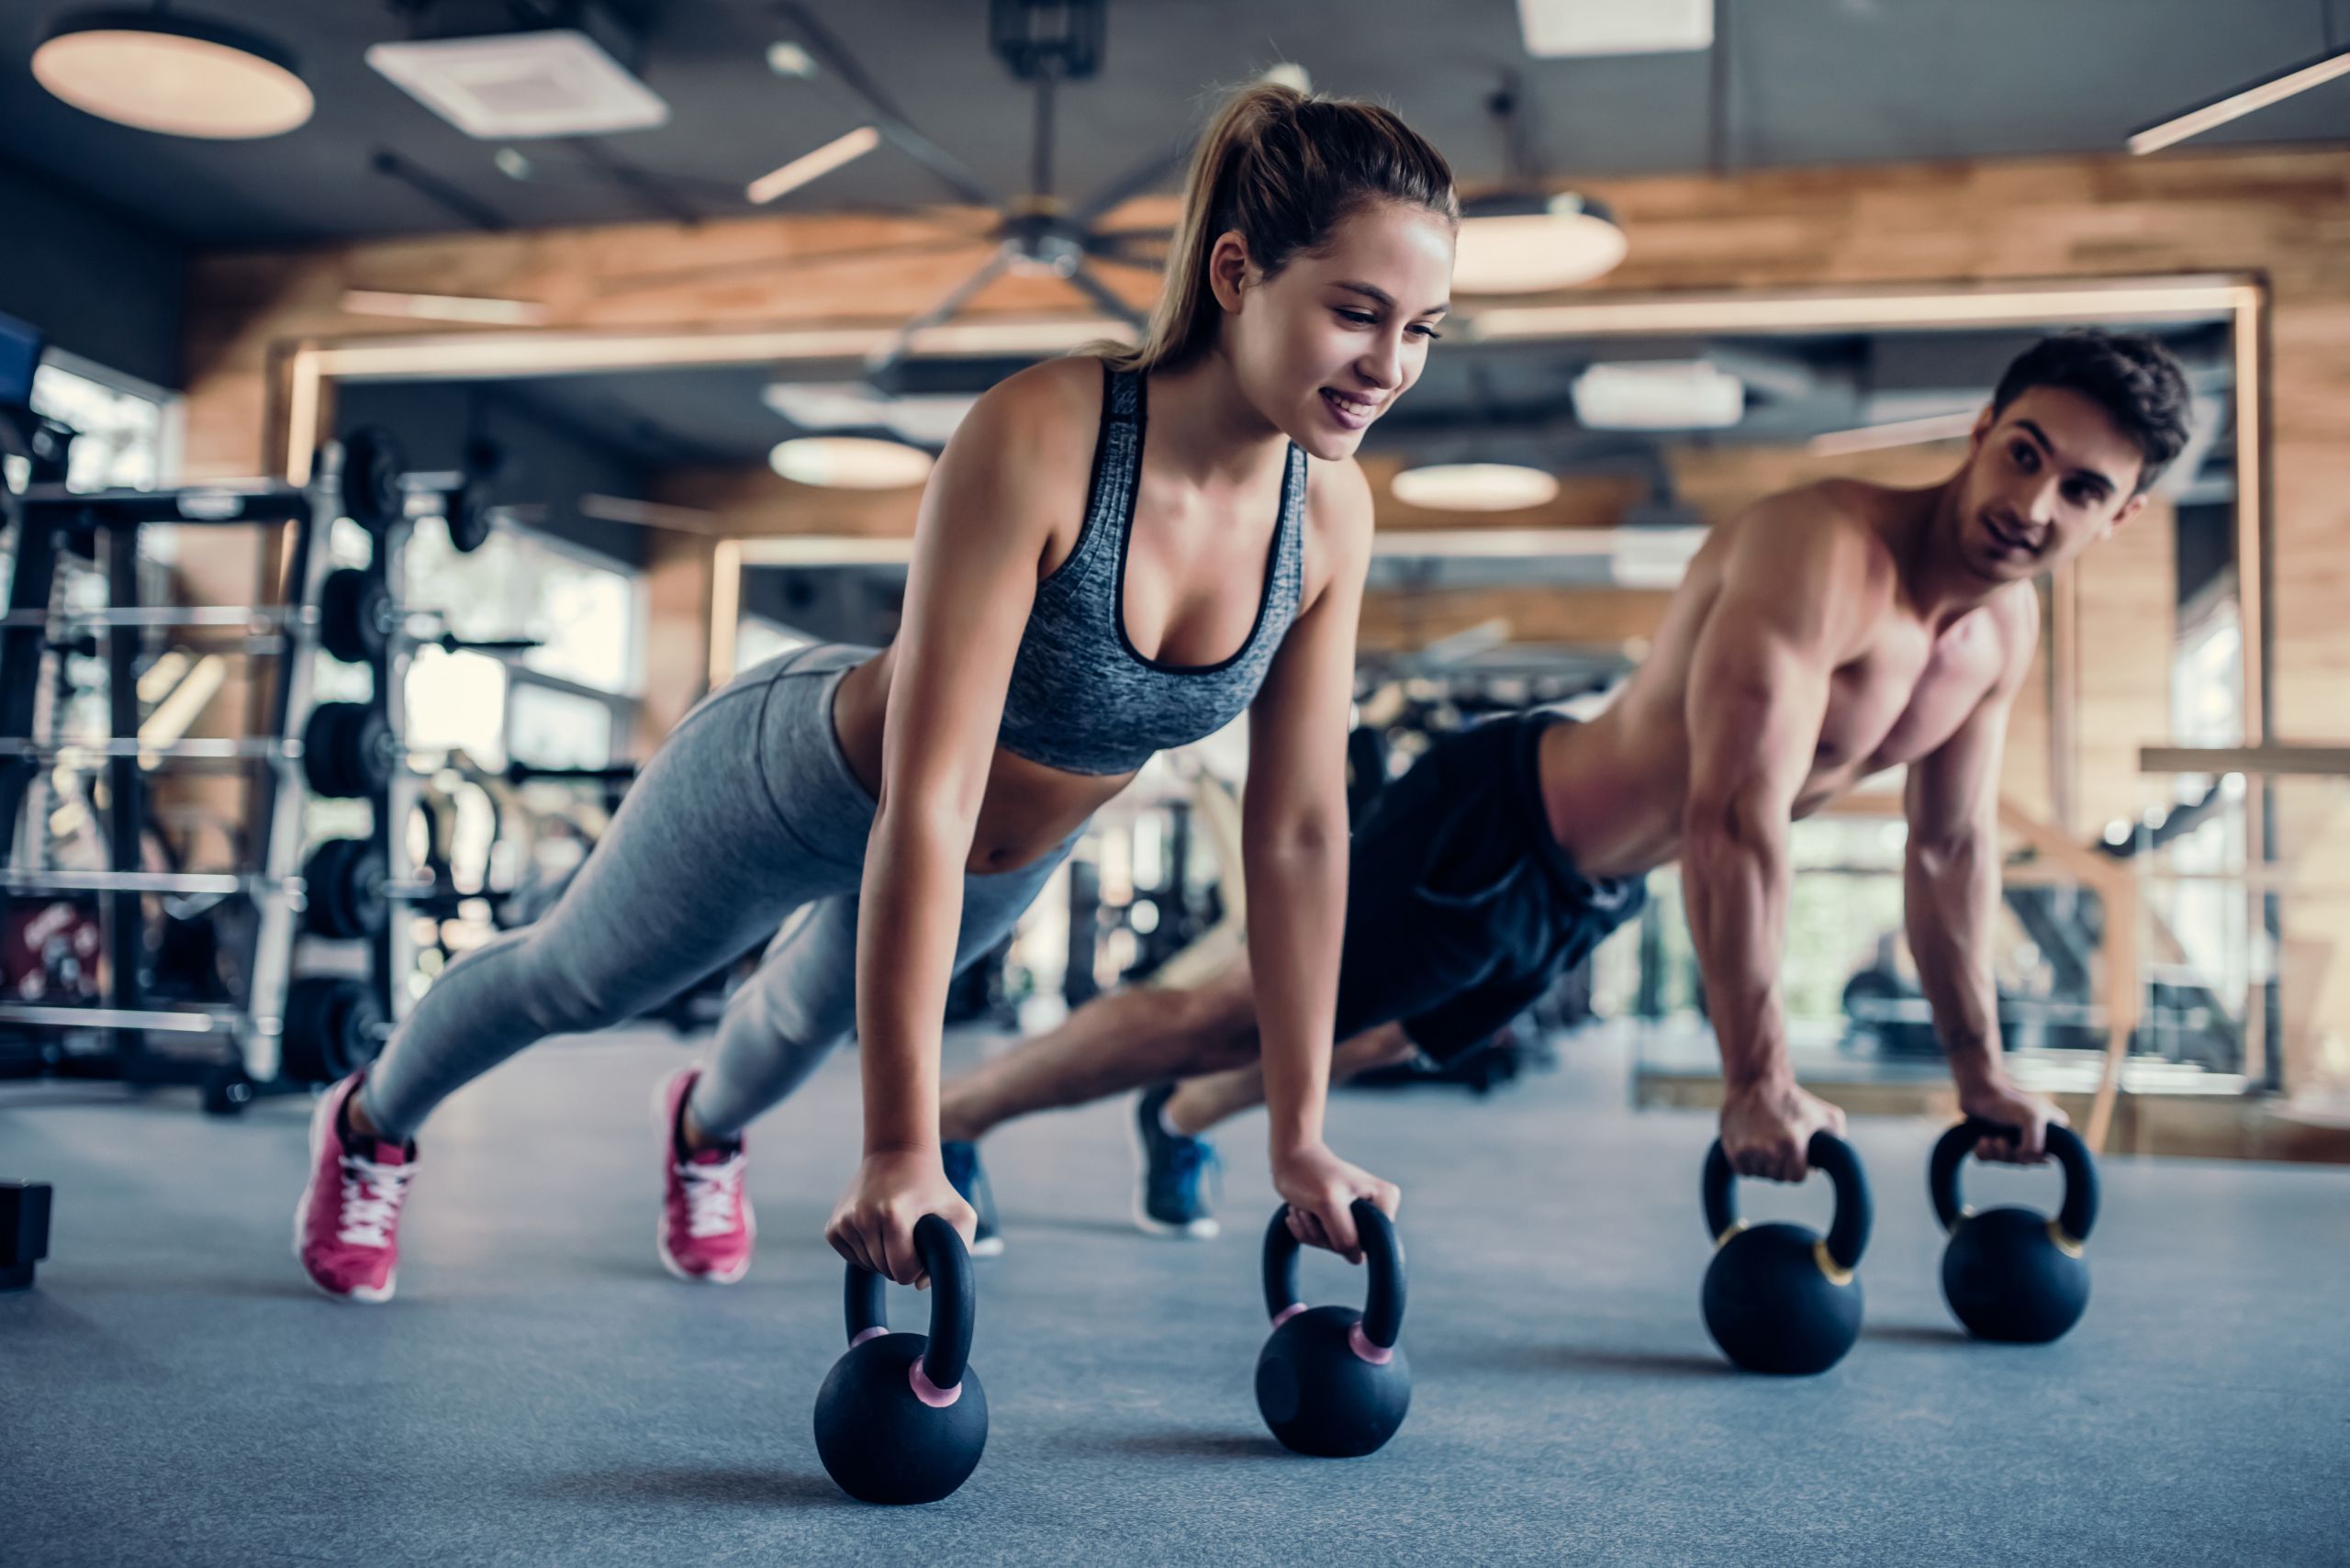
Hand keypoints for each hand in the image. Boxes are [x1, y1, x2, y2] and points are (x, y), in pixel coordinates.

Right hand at [825, 1148, 974, 1287]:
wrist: (898, 1154)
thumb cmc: (933, 1188)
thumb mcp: (961, 1214)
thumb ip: (955, 1253)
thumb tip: (917, 1284)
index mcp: (893, 1216)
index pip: (903, 1272)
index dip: (918, 1264)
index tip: (922, 1243)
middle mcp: (863, 1218)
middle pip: (885, 1271)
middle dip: (900, 1260)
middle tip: (910, 1232)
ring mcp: (844, 1222)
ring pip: (868, 1266)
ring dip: (884, 1256)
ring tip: (895, 1227)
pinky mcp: (833, 1228)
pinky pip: (853, 1259)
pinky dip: (867, 1252)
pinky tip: (878, 1229)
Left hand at [1271, 1142, 1399, 1263]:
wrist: (1289, 1157)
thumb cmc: (1308, 1173)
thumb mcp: (1327, 1204)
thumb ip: (1345, 1236)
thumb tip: (1357, 1259)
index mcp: (1385, 1199)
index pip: (1373, 1241)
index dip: (1346, 1236)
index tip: (1325, 1212)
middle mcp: (1376, 1209)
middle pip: (1354, 1247)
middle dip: (1324, 1235)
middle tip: (1308, 1211)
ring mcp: (1358, 1217)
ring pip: (1337, 1246)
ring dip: (1311, 1231)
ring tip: (1300, 1208)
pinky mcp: (1341, 1221)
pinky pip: (1325, 1242)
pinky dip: (1307, 1231)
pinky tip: (1298, 1213)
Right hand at [1720, 1077, 1846, 1181]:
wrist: (1756, 1080)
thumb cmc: (1793, 1098)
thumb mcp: (1826, 1114)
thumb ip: (1838, 1140)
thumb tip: (1841, 1163)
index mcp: (1793, 1145)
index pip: (1796, 1178)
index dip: (1799, 1168)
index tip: (1797, 1156)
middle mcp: (1769, 1150)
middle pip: (1777, 1177)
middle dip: (1782, 1165)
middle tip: (1782, 1147)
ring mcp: (1748, 1150)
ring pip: (1759, 1174)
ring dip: (1764, 1164)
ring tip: (1767, 1143)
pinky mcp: (1731, 1148)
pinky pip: (1743, 1170)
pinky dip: (1748, 1162)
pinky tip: (1754, 1145)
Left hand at [1956, 1076, 2063, 1162]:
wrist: (1979, 1090)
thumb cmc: (2008, 1101)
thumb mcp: (2031, 1118)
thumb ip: (2035, 1144)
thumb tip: (2024, 1159)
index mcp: (2047, 1131)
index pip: (2046, 1158)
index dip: (2032, 1158)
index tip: (2022, 1147)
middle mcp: (2030, 1137)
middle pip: (2023, 1162)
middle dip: (2009, 1153)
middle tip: (2000, 1139)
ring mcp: (2011, 1139)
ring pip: (2004, 1160)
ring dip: (1994, 1152)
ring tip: (1989, 1138)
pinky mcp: (1991, 1140)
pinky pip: (1987, 1158)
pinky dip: (1982, 1151)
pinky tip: (1981, 1139)